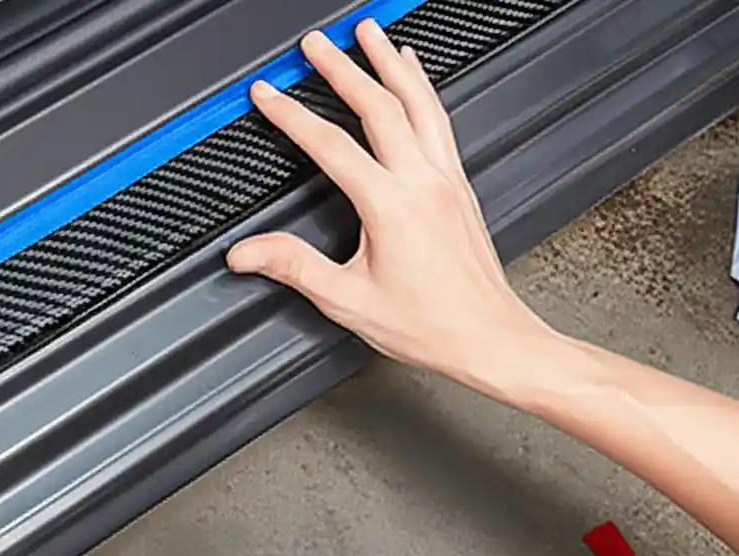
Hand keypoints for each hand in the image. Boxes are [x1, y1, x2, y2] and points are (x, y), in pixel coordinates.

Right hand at [228, 20, 561, 397]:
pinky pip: (439, 120)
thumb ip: (294, 268)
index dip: (293, 115)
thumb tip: (248, 253)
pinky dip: (422, 89)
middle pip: (378, 106)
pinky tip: (415, 75)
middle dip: (342, 68)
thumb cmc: (431, 325)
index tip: (269, 94)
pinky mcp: (460, 186)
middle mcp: (423, 183)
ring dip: (389, 63)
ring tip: (369, 34)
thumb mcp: (349, 301)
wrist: (490, 338)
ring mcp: (446, 179)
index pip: (331, 145)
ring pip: (417, 103)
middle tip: (315, 44)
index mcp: (391, 206)